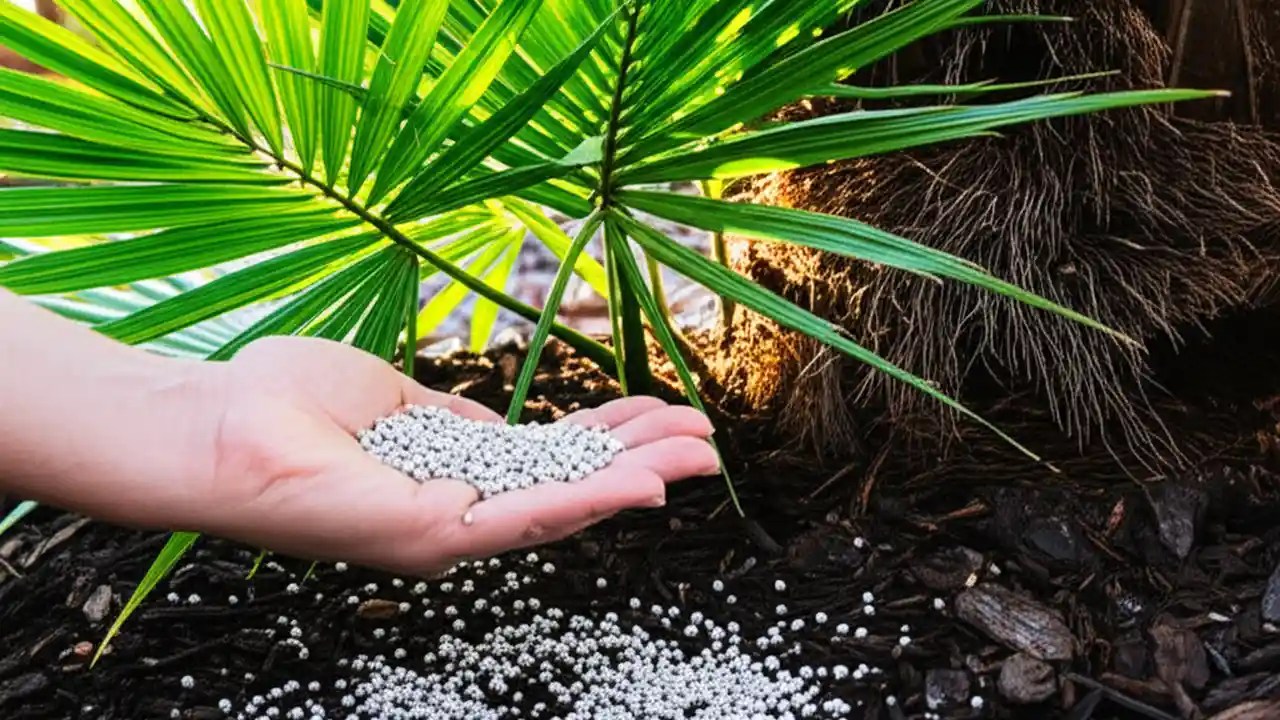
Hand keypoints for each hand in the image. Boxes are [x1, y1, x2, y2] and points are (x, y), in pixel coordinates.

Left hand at [189, 336, 718, 575]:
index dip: (609, 439)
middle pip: (570, 488)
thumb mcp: (395, 404)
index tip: (661, 413)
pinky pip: (527, 516)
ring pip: (564, 507)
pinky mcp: (433, 535)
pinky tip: (642, 481)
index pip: (550, 461)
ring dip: (635, 479)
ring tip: (697, 455)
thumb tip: (498, 427)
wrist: (219, 427)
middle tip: (705, 439)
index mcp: (452, 476)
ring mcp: (449, 528)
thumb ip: (452, 422)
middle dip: (640, 461)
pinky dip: (591, 498)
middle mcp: (459, 510)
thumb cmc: (287, 408)